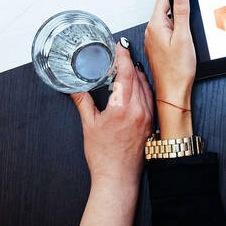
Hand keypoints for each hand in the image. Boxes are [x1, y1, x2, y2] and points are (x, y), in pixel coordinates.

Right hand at [71, 42, 153, 189]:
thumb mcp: (89, 125)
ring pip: (146, 88)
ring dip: (138, 75)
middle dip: (130, 63)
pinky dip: (143, 89)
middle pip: (138, 77)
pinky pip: (149, 99)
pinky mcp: (150, 125)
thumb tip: (74, 88)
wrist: (118, 179)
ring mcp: (147, 118)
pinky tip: (136, 87)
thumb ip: (83, 102)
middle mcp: (139, 111)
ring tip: (128, 67)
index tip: (120, 46)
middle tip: (122, 53)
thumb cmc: (103, 157)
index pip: (126, 74)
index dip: (123, 57)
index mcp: (123, 108)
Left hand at [144, 0, 196, 126]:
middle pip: (166, 9)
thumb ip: (181, 11)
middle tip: (189, 28)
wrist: (173, 92)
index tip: (187, 2)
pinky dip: (176, 35)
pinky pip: (167, 34)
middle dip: (180, 12)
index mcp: (155, 25)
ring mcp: (153, 40)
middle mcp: (151, 31)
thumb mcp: (184, 36)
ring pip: (168, 22)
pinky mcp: (158, 48)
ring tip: (186, 39)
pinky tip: (183, 46)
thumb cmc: (177, 70)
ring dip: (179, 25)